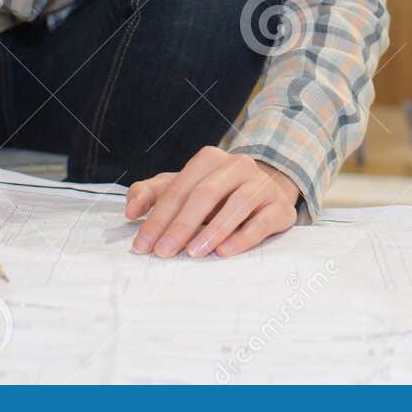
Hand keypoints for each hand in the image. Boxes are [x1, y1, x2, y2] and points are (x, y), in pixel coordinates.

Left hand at [125, 147, 299, 258]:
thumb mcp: (182, 188)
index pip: (179, 188)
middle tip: (163, 252)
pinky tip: (225, 251)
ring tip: (193, 253)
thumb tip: (131, 210)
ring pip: (237, 204)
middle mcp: (239, 165)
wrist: (267, 191)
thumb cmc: (217, 194)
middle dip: (181, 225)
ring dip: (212, 230)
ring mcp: (262, 185)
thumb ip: (151, 193)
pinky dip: (243, 237)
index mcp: (210, 159)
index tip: (142, 246)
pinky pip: (263, 221)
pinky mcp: (281, 207)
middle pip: (205, 194)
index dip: (158, 218)